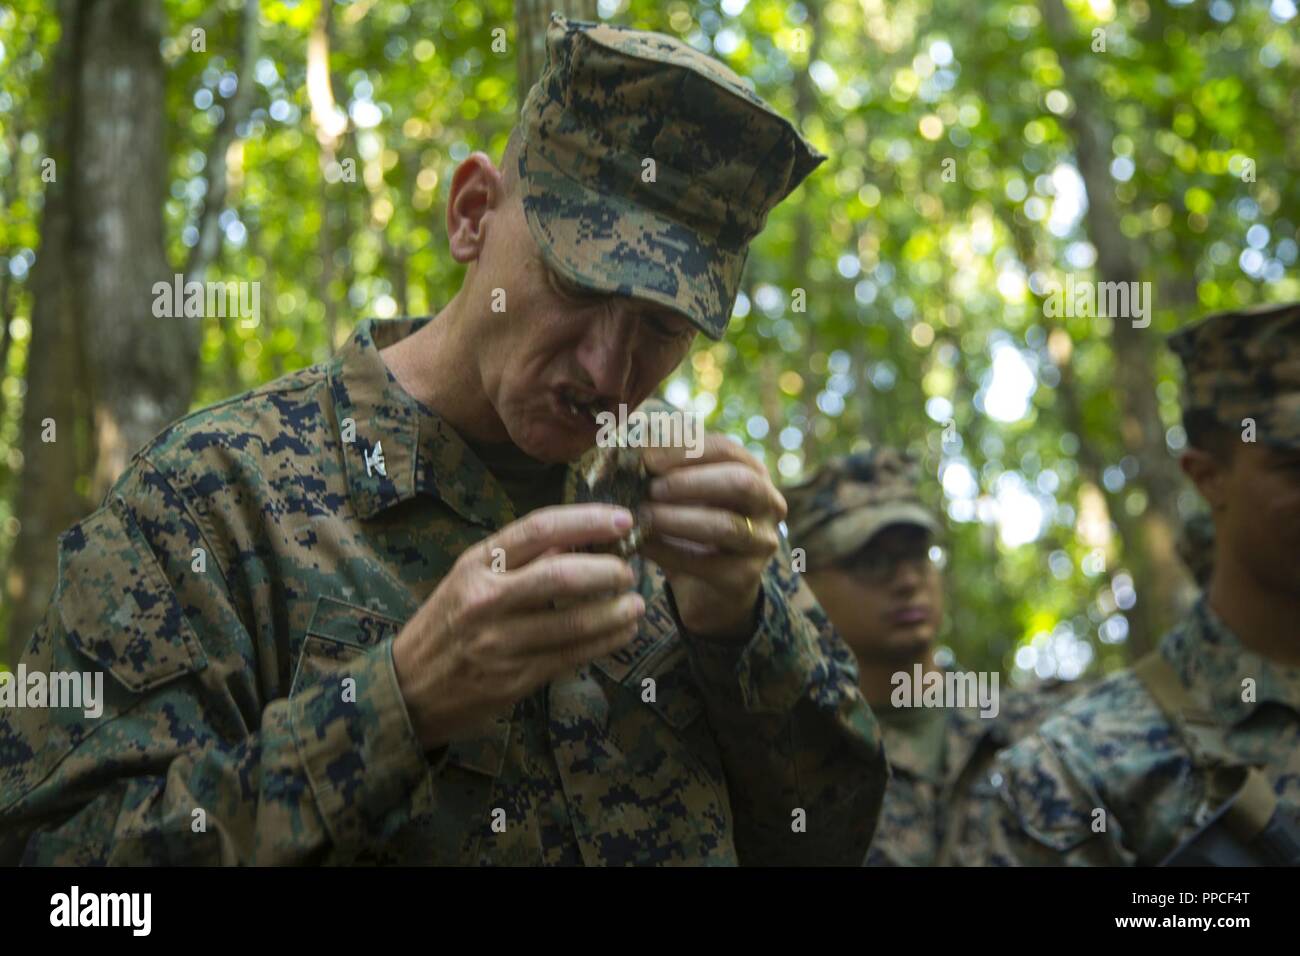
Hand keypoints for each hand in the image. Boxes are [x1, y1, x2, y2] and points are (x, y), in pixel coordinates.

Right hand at [392, 504, 643, 749]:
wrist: (409, 688)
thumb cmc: (447, 624)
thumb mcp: (468, 578)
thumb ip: (518, 559)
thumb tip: (581, 539)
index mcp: (475, 564)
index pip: (538, 529)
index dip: (586, 521)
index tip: (621, 520)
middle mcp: (486, 599)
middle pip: (561, 575)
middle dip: (608, 571)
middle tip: (629, 571)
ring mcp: (500, 642)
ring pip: (574, 622)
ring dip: (616, 611)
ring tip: (637, 604)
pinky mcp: (514, 679)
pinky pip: (572, 656)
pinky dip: (606, 641)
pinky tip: (623, 632)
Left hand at [639, 436, 785, 641]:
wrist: (709, 585)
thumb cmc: (694, 524)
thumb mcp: (686, 492)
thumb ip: (666, 470)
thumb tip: (629, 450)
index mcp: (755, 472)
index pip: (725, 450)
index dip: (686, 451)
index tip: (648, 459)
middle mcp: (769, 504)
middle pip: (740, 482)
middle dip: (690, 482)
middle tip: (651, 488)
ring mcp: (761, 542)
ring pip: (723, 525)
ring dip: (676, 518)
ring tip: (643, 515)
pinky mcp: (743, 577)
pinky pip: (703, 562)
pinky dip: (667, 551)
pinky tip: (640, 544)